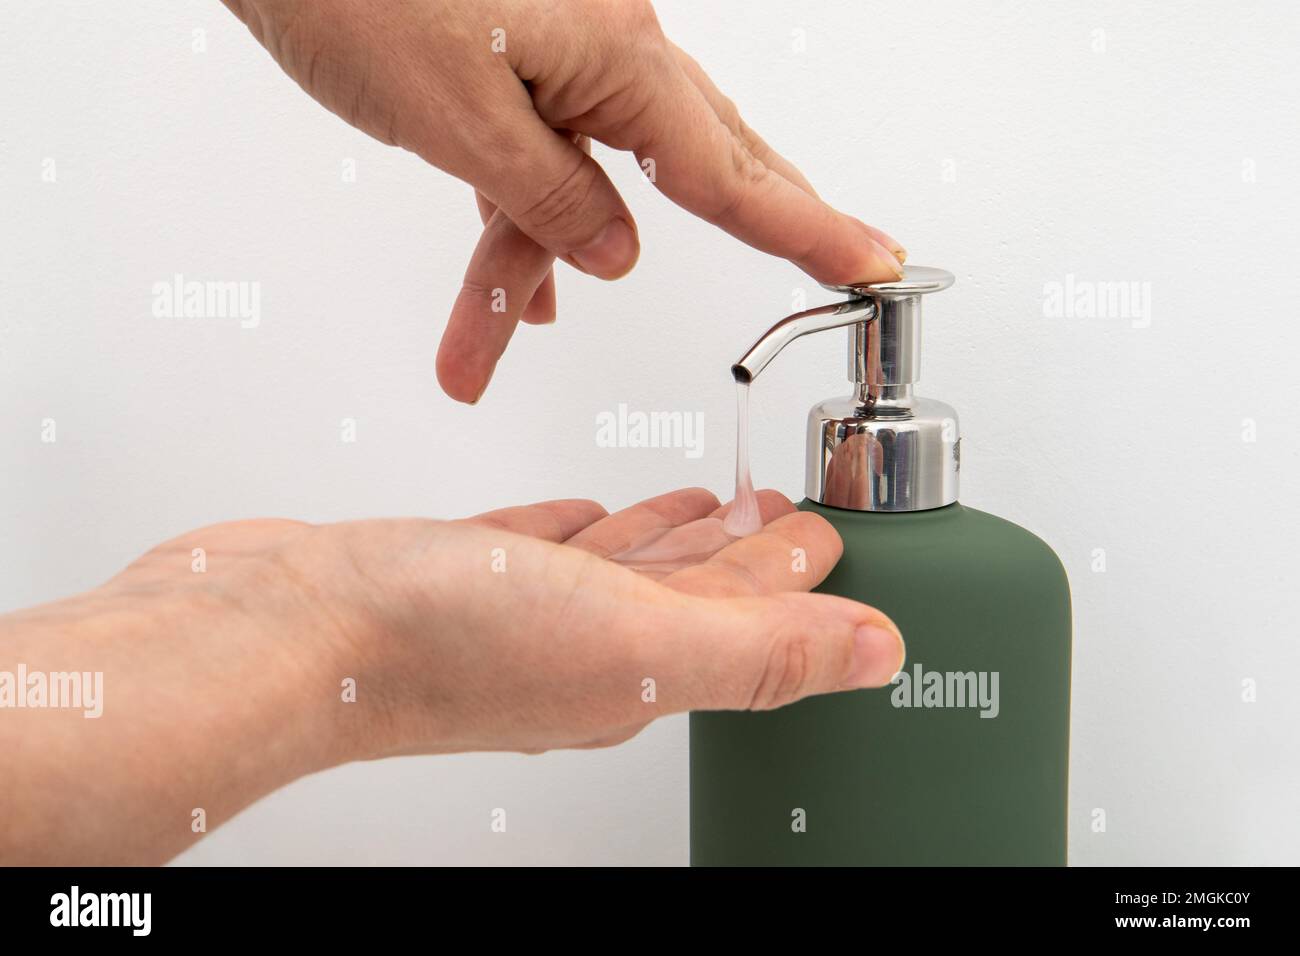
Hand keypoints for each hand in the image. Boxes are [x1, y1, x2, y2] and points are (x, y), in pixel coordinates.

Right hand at [0, 488, 902, 862]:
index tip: (834, 537)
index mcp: (637, 665)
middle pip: (691, 590)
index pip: (746, 616)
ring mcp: (515, 611)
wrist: (274, 629)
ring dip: (671, 538)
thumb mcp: (635, 639)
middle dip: (746, 550)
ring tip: (709, 505)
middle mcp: (581, 644)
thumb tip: (877, 655)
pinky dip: (582, 529)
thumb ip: (760, 646)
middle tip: (785, 509)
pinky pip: (544, 549)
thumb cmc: (436, 641)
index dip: (797, 575)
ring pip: (620, 568)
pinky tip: (590, 513)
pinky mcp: (455, 574)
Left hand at [219, 0, 906, 401]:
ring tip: (475, 353)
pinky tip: (498, 292)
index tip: (872, 262)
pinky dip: (512, 229)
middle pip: (698, 168)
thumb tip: (617, 251)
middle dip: (758, 232)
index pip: (730, 171)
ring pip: (586, 188)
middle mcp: (604, 48)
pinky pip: (535, 165)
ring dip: (533, 273)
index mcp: (614, 55)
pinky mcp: (510, 66)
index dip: (806, 228)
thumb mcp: (457, 119)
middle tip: (846, 265)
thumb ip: (550, 197)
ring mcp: (559, 55)